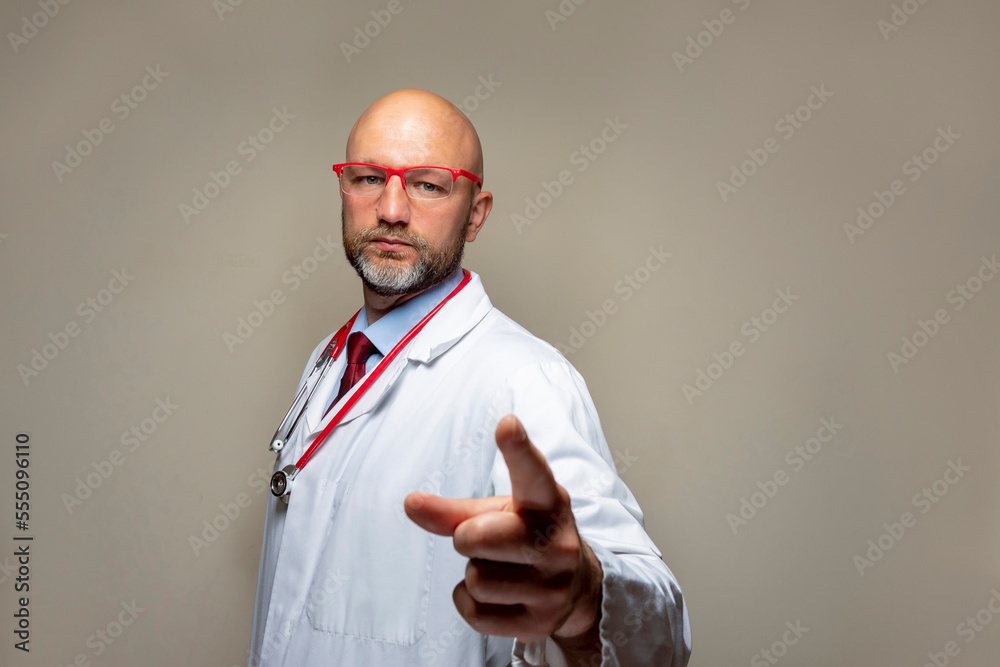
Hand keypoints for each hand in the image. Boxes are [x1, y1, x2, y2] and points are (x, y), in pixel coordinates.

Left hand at [404, 414, 602, 643]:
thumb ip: (455, 510)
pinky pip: (474, 612)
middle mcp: (558, 543)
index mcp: (548, 503)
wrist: (576, 588)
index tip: (506, 425)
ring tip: (500, 568)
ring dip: (474, 573)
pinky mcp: (539, 623)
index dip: (518, 450)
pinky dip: (471, 602)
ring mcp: (553, 587)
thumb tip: (411, 504)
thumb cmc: (527, 536)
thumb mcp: (499, 512)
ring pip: (475, 579)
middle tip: (486, 540)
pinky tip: (497, 595)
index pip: (531, 473)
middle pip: (476, 537)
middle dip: (468, 539)